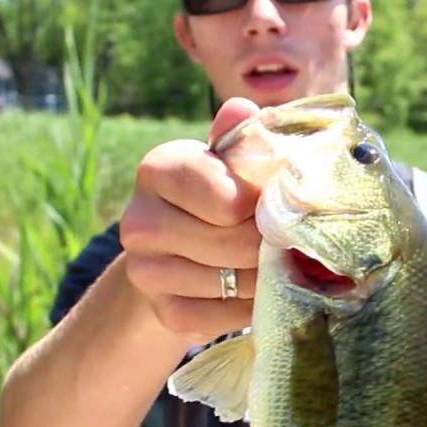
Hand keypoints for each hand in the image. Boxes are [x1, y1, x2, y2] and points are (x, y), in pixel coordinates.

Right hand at [120, 98, 264, 342]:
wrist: (189, 247)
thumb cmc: (225, 189)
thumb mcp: (233, 158)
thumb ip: (242, 137)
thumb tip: (242, 109)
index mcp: (159, 168)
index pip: (228, 197)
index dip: (265, 205)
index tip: (276, 202)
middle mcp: (138, 219)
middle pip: (234, 242)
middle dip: (271, 243)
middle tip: (288, 239)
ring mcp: (144, 270)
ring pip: (231, 281)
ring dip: (266, 277)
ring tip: (274, 262)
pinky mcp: (161, 310)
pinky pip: (220, 318)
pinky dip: (249, 308)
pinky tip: (254, 290)